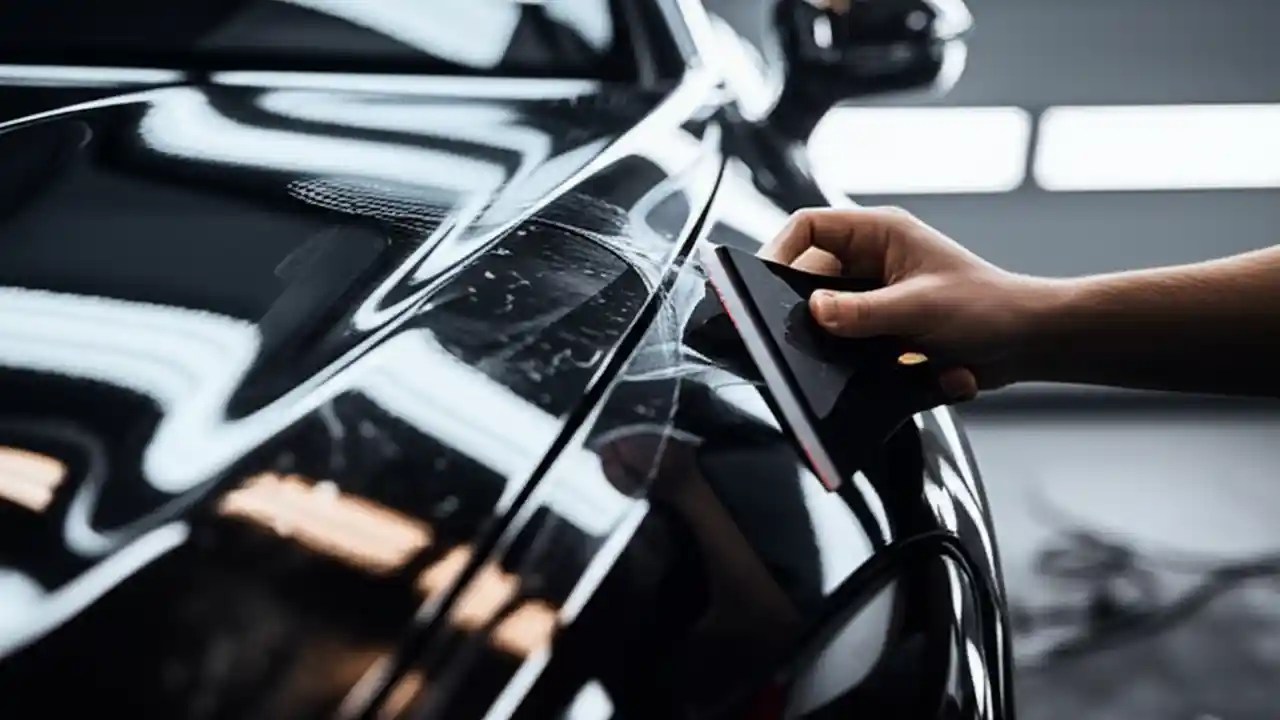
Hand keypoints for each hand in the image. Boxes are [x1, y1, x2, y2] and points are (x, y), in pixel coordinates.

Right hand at [761, 207, 1056, 400]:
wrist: (1025, 343)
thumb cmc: (989, 308)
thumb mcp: (920, 308)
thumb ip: (863, 312)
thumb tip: (815, 311)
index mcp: (878, 233)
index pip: (806, 225)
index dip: (778, 249)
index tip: (762, 282)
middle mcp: (869, 259)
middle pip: (806, 272)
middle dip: (798, 303)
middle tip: (789, 329)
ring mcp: (871, 293)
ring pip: (821, 309)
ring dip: (825, 332)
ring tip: (832, 350)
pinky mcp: (876, 325)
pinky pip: (840, 335)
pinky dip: (843, 352)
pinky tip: (861, 364)